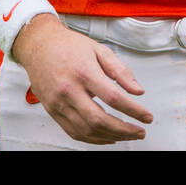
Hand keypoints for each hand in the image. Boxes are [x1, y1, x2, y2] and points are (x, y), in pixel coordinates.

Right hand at [12, 14, 152, 144]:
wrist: (39, 45)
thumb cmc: (68, 46)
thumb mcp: (99, 50)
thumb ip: (120, 71)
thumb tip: (137, 90)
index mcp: (83, 72)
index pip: (113, 98)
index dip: (134, 111)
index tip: (147, 117)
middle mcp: (69, 90)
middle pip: (99, 120)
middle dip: (124, 130)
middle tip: (139, 132)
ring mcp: (58, 103)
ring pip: (86, 130)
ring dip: (111, 137)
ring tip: (126, 135)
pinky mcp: (52, 111)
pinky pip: (74, 132)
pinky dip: (93, 139)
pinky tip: (106, 137)